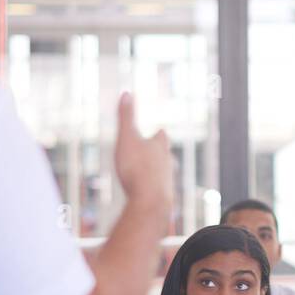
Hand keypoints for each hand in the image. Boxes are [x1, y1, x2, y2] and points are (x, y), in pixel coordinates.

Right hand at [114, 92, 172, 215]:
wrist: (150, 202)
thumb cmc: (137, 168)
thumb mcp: (127, 138)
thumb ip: (126, 117)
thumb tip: (126, 93)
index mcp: (158, 146)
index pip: (161, 136)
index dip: (158, 134)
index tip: (159, 130)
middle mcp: (167, 162)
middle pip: (166, 154)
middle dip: (160, 152)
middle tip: (158, 149)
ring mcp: (168, 180)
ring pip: (165, 171)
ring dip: (159, 170)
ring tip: (153, 171)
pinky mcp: (164, 197)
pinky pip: (159, 189)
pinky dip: (154, 188)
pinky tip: (150, 193)